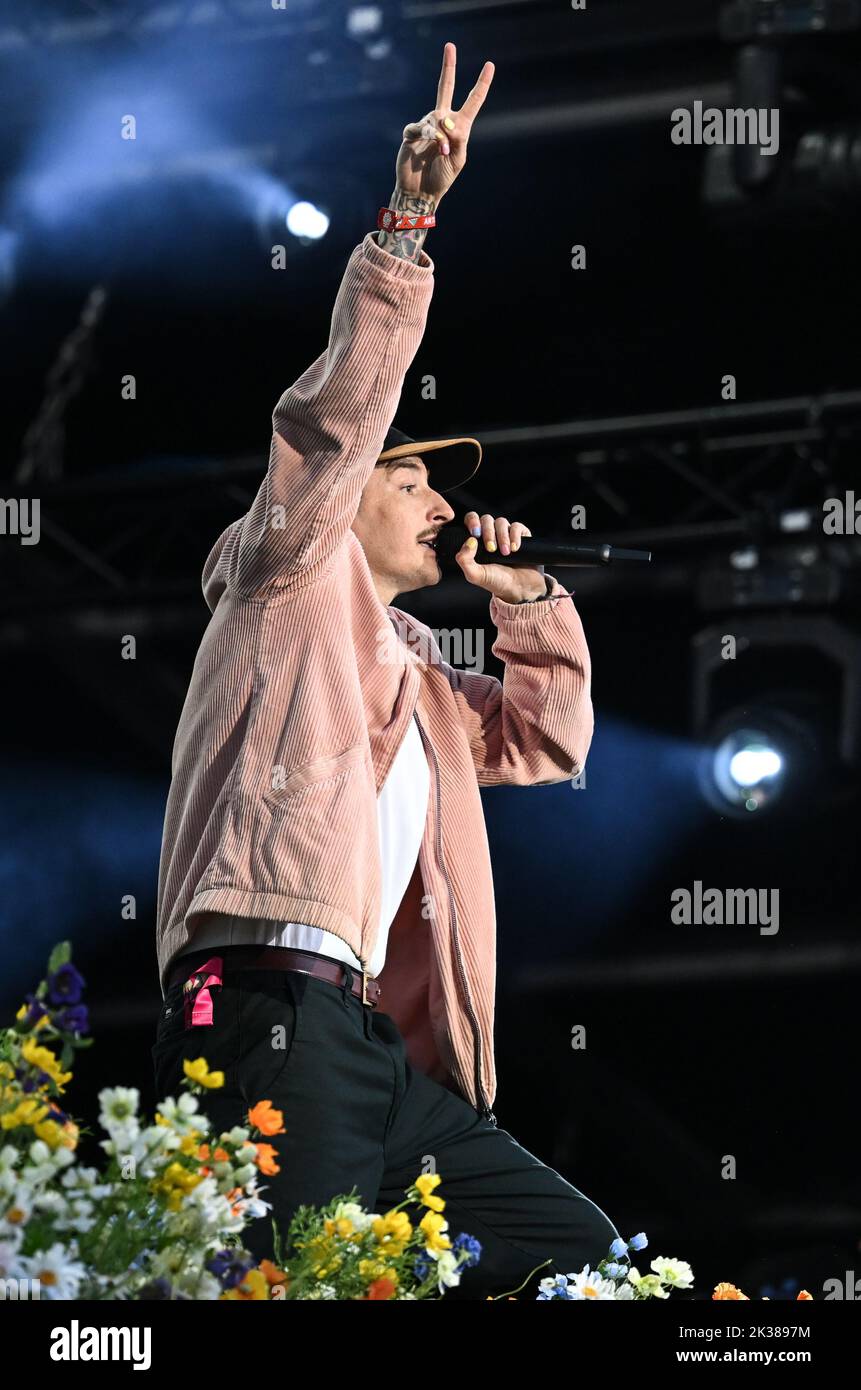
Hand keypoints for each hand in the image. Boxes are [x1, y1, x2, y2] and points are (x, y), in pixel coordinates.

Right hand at [394, 41, 493, 205]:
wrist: (421, 192)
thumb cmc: (441, 177)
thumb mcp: (458, 160)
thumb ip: (458, 139)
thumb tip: (447, 120)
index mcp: (460, 127)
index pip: (472, 101)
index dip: (481, 84)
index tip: (490, 65)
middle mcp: (443, 121)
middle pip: (446, 87)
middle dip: (448, 67)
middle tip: (450, 46)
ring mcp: (427, 125)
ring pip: (436, 118)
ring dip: (441, 136)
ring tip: (442, 152)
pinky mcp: (412, 133)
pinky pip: (420, 127)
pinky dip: (429, 136)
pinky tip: (432, 145)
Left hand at [453, 513, 546, 603]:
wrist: (519, 589)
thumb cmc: (497, 582)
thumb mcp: (476, 575)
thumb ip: (465, 560)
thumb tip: (469, 541)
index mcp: (477, 542)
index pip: (472, 520)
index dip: (472, 521)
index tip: (475, 534)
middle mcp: (491, 535)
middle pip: (487, 519)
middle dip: (488, 532)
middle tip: (491, 549)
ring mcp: (506, 535)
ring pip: (501, 522)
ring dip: (502, 536)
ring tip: (505, 553)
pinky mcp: (521, 536)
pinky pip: (517, 527)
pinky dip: (515, 536)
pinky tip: (515, 549)